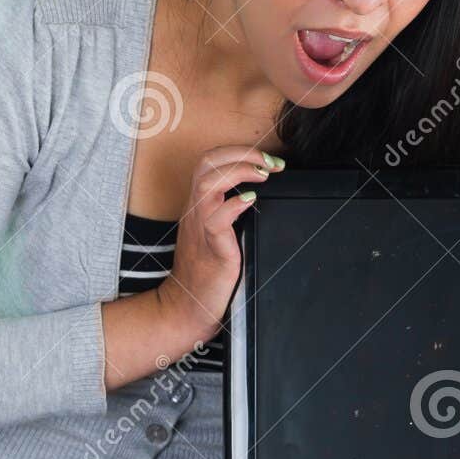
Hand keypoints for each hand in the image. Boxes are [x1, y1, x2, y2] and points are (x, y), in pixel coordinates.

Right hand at [155, 146, 284, 342]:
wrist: (188, 306)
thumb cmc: (206, 271)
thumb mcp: (218, 234)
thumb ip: (231, 213)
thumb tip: (258, 196)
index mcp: (199, 204)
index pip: (210, 161)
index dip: (239, 152)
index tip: (268, 160)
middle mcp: (196, 210)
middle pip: (208, 162)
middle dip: (242, 153)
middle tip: (270, 162)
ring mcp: (200, 226)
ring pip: (208, 182)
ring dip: (239, 171)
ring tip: (263, 174)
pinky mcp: (211, 247)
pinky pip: (216, 218)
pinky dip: (235, 204)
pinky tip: (251, 201)